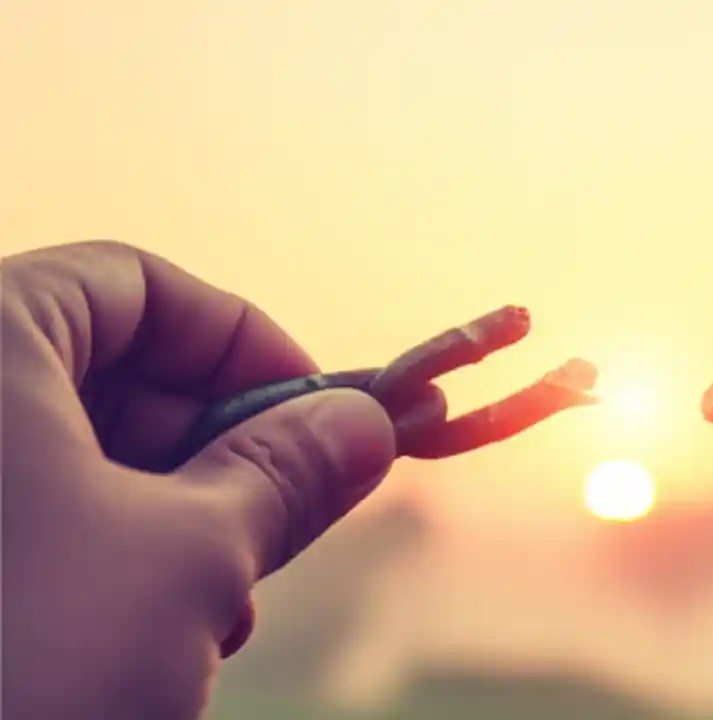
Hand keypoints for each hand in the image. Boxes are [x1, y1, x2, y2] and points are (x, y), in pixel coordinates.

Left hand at [2, 241, 405, 718]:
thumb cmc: (40, 660)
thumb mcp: (195, 554)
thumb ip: (290, 469)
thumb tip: (369, 421)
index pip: (133, 285)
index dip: (242, 341)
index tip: (322, 410)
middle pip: (107, 373)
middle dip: (218, 442)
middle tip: (294, 507)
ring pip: (76, 457)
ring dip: (175, 513)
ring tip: (224, 599)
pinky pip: (35, 520)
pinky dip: (112, 555)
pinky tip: (162, 633)